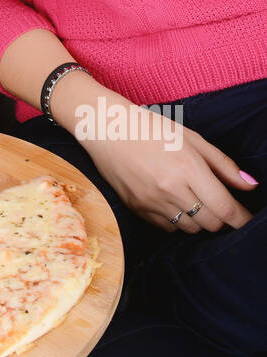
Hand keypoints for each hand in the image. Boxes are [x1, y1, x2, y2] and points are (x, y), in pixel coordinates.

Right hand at [79, 100, 256, 232]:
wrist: (106, 128)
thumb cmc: (151, 127)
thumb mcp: (192, 138)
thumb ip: (223, 164)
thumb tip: (250, 185)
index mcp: (188, 167)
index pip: (225, 208)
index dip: (242, 218)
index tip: (247, 219)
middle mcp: (170, 189)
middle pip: (210, 223)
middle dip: (221, 218)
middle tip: (219, 204)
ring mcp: (152, 202)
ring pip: (190, 228)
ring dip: (199, 220)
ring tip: (194, 200)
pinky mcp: (137, 209)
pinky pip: (168, 228)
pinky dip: (177, 221)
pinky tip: (173, 202)